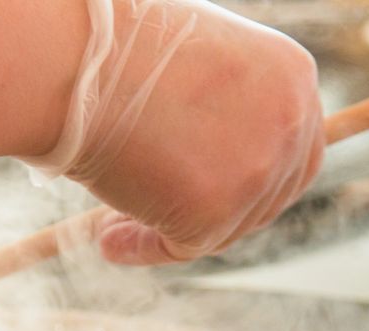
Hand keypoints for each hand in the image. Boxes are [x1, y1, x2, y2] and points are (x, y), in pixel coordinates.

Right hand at [23, 0, 324, 264]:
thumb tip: (216, 146)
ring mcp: (257, 172)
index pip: (294, 145)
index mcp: (292, 75)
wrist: (74, 57)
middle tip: (168, 209)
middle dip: (222, 208)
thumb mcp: (200, 55)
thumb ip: (228, 97)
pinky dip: (145, 249)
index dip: (252, 172)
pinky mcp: (215, 214)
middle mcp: (291, 123)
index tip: (210, 184)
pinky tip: (109, 243)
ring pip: (227, 225)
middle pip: (271, 193)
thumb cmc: (116, 43)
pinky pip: (182, 246)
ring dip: (175, 227)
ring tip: (115, 226)